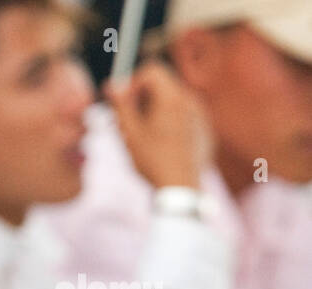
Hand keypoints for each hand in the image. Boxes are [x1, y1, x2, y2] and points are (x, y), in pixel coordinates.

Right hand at [105, 61, 210, 190]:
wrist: (181, 188)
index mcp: (172, 97)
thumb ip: (121, 105)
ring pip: (172, 102)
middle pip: (162, 85)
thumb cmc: (153, 160)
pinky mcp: (204, 129)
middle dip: (141, 98)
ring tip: (141, 137)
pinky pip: (183, 117)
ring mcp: (200, 114)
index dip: (133, 82)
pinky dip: (168, 123)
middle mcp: (190, 100)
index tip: (123, 104)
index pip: (152, 70)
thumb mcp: (130, 132)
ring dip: (154, 111)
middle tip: (126, 122)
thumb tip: (112, 83)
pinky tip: (160, 146)